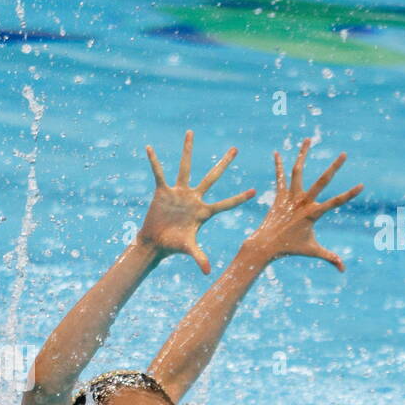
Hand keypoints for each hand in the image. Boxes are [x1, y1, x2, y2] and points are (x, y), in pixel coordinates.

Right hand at [137, 131, 255, 273]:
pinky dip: (154, 161)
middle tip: (236, 149)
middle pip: (212, 177)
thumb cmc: (173, 246)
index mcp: (204, 211)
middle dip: (224, 163)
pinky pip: (158, 173)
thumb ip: (199, 257)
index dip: (238, 199)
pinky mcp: (163, 191)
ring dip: (187, 150)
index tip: (254, 192)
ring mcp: (179, 192)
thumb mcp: (188, 249)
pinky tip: (149, 148)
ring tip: (191, 132)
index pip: (225, 204)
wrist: (155, 242)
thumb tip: (208, 272)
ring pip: (185, 167)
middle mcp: (194, 197)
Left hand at [241, 139, 362, 270]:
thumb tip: (344, 269)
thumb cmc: (290, 249)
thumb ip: (330, 257)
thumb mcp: (312, 251)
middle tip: (344, 154)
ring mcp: (289, 197)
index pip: (335, 202)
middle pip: (321, 181)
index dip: (349, 194)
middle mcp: (302, 202)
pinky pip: (279, 178)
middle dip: (333, 168)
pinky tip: (278, 153)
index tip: (362, 185)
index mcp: (312, 213)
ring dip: (302, 155)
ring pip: (298, 171)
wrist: (265, 245)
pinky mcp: (278, 196)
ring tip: (307, 139)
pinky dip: (279, 166)